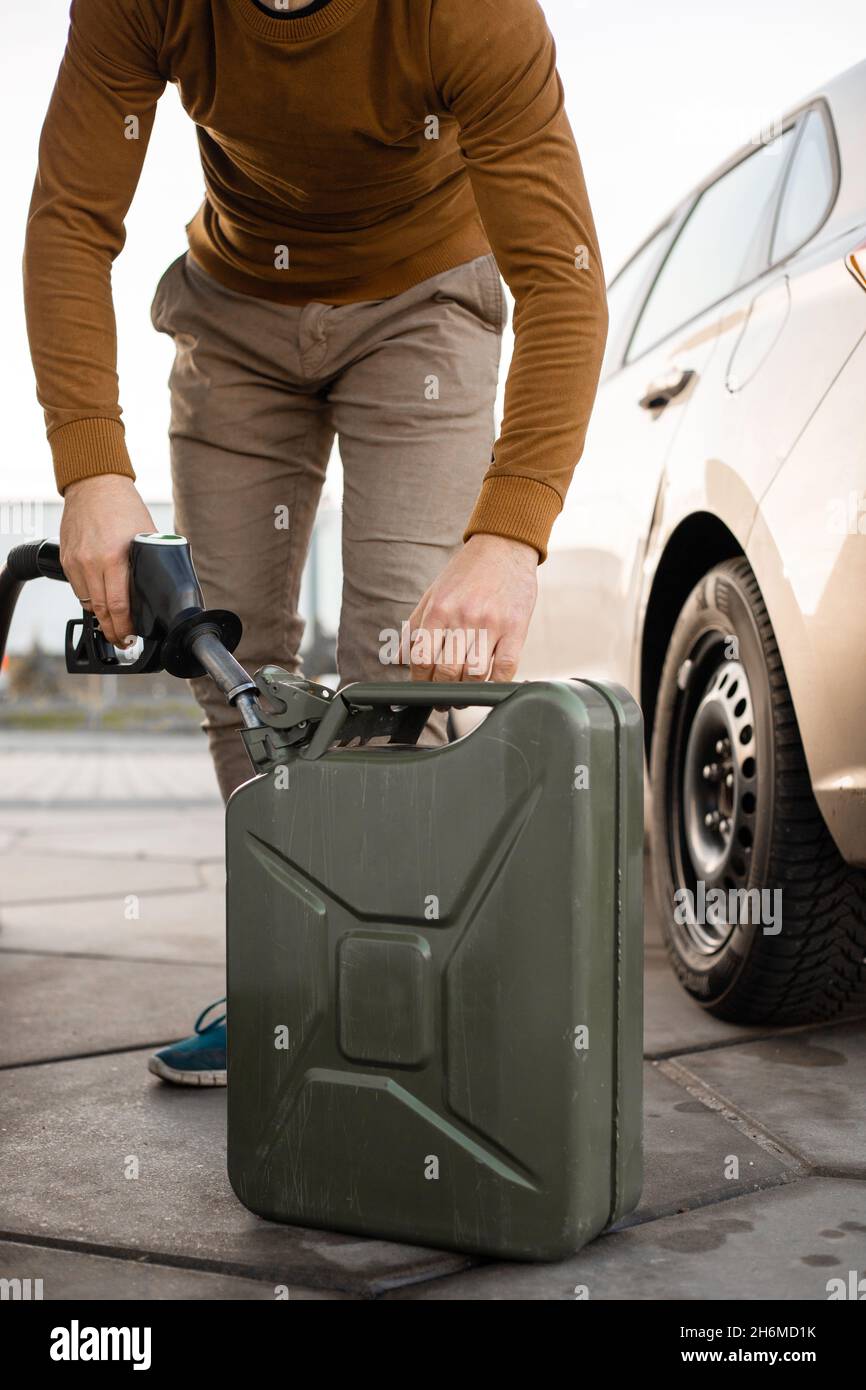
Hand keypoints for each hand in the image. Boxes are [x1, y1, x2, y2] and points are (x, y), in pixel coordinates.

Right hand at [60, 475, 156, 646]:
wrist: (94, 485)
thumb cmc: (124, 506)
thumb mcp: (145, 535)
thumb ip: (150, 562)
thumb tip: (162, 587)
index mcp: (114, 557)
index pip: (118, 605)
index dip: (125, 627)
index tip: (131, 637)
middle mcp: (91, 562)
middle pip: (101, 610)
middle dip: (113, 630)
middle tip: (123, 641)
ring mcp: (76, 561)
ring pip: (87, 602)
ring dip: (101, 616)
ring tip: (113, 624)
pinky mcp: (66, 559)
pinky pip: (77, 589)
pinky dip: (89, 598)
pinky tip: (99, 600)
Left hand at [405, 534, 538, 684]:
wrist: (503, 546)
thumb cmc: (466, 573)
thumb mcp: (433, 593)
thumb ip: (415, 626)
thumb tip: (399, 659)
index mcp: (439, 609)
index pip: (421, 659)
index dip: (420, 681)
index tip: (423, 689)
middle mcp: (463, 617)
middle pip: (447, 672)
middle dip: (442, 693)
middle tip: (443, 700)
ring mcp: (491, 623)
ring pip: (475, 674)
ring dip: (467, 691)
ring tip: (464, 694)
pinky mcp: (516, 627)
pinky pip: (506, 668)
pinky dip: (497, 682)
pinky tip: (490, 683)